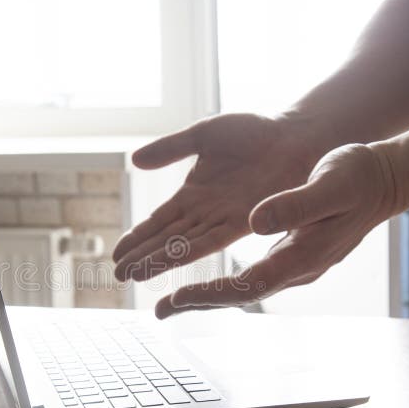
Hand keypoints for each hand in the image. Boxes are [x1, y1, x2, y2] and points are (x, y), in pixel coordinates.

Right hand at [113, 113, 326, 281]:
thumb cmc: (254, 132)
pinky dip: (185, 252)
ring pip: (181, 245)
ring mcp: (222, 219)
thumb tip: (134, 160)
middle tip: (115, 274)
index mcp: (192, 194)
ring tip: (131, 275)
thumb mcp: (202, 135)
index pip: (157, 223)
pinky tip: (166, 263)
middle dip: (140, 257)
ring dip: (155, 260)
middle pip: (165, 240)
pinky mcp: (243, 221)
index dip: (136, 238)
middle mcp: (204, 213)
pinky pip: (208, 240)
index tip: (116, 254)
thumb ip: (170, 149)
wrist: (294, 136)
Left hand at [155, 143, 403, 318]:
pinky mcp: (292, 256)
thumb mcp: (330, 183)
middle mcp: (297, 269)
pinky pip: (250, 277)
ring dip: (207, 295)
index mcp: (302, 256)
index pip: (248, 286)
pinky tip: (205, 281)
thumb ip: (296, 204)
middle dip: (199, 303)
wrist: (384, 180)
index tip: (177, 297)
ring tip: (171, 301)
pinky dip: (222, 281)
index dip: (210, 293)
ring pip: (243, 289)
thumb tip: (255, 222)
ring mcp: (295, 266)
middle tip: (160, 311)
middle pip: (240, 296)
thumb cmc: (359, 177)